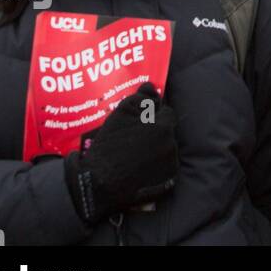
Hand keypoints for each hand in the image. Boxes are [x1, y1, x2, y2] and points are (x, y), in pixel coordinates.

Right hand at [63, 84, 178, 222]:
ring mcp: (171, 164)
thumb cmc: (108, 146)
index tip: (140, 122)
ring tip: (135, 153)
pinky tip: (140, 166)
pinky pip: (166, 166)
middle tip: (136, 138)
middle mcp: (172, 145)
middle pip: (167, 130)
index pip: (166, 112)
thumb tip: (151, 86)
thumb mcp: (121, 114)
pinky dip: (157, 164)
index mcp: (163, 127)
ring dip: (156, 146)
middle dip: (155, 130)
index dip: (154, 115)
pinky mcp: (167, 180)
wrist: (98, 184)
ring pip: (166, 147)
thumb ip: (140, 98)